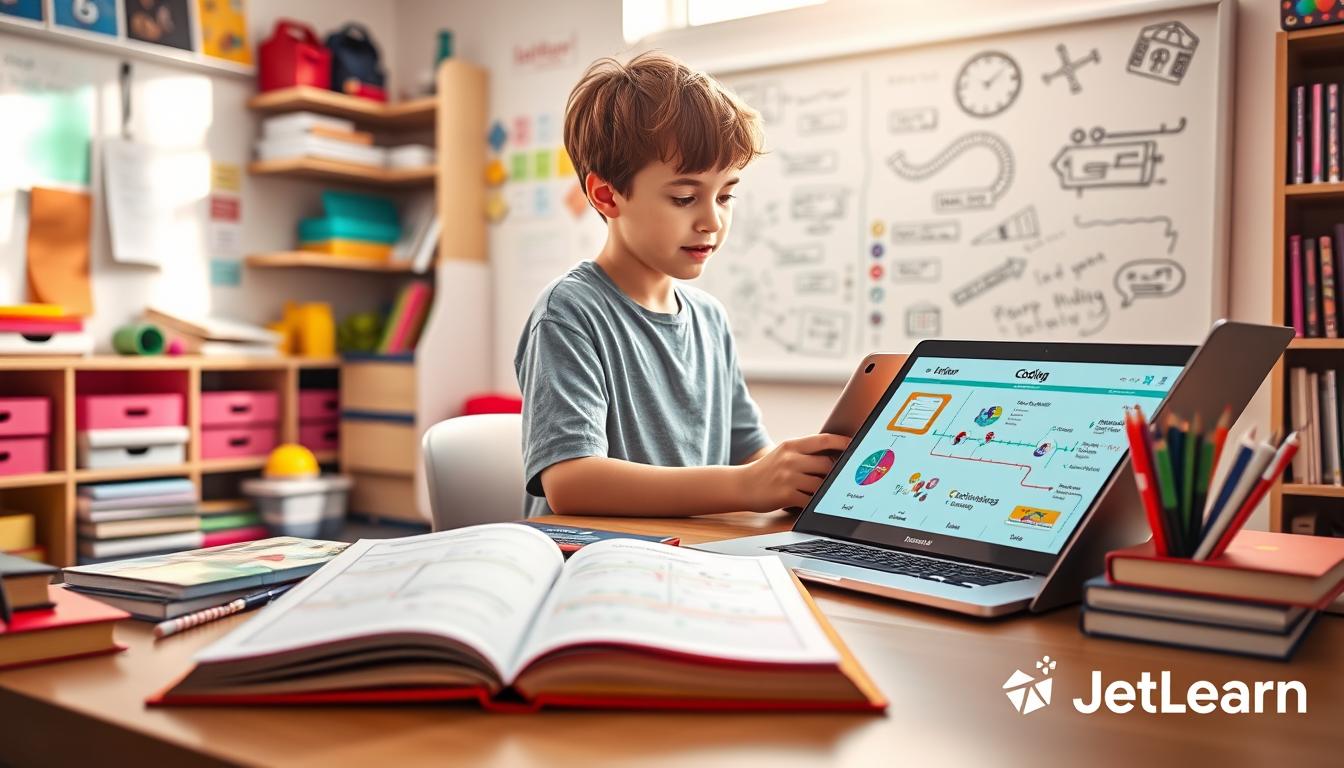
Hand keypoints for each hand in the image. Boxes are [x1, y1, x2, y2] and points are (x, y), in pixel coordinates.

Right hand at [736, 434, 850, 511]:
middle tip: (839, 477)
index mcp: (791, 445)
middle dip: (834, 472)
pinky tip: (814, 503)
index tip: (855, 445)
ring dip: (825, 490)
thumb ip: (804, 453)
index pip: (823, 440)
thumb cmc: (767, 471)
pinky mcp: (786, 495)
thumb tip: (834, 457)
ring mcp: (788, 477)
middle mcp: (790, 459)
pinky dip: (815, 503)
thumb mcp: (783, 454)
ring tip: (824, 491)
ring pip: (821, 484)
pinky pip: (810, 500)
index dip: (842, 442)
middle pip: (827, 464)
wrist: (742, 485)